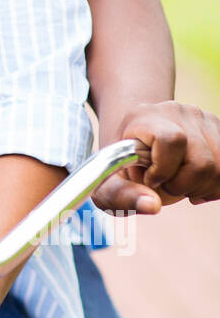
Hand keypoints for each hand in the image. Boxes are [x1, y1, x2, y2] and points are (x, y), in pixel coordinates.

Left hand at [93, 101, 219, 212]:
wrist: (137, 143)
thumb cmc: (121, 165)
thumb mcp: (108, 182)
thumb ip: (123, 195)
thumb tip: (153, 206)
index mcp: (145, 117)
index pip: (172, 140)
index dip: (163, 169)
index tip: (150, 179)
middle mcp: (178, 112)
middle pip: (202, 162)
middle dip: (183, 186)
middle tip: (164, 185)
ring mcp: (203, 119)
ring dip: (201, 187)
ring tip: (179, 183)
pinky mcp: (219, 130)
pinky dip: (214, 185)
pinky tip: (195, 183)